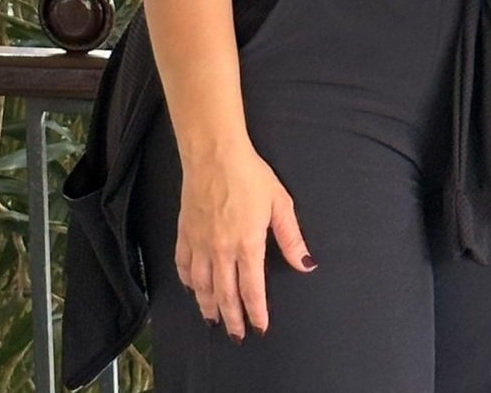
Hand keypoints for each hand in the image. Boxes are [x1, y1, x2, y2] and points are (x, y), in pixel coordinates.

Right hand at [176, 141, 314, 339]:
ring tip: (213, 320)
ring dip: (208, 306)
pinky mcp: (185, 233)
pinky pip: (184, 266)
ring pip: (201, 286)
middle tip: (236, 336)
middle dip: (232, 318)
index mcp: (247, 246)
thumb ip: (291, 238)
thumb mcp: (280, 204)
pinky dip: (188, 282)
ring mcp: (200, 244)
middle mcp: (221, 251)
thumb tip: (306, 265)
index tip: (260, 328)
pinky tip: (192, 288)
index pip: (252, 290)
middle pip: (225, 295)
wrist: (214, 155)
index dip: (256, 313)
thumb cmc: (250, 175)